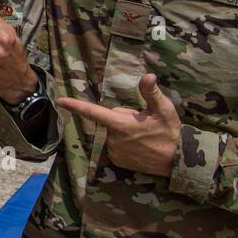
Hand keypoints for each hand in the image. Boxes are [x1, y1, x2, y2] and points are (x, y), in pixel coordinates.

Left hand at [55, 73, 179, 176]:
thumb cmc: (170, 132)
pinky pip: (116, 147)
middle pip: (111, 120)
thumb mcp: (164, 109)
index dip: (75, 106)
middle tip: (144, 124)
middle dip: (123, 119)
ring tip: (144, 136)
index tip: (60, 101)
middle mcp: (113, 139)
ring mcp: (114, 152)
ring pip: (114, 134)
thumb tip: (148, 75)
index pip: (93, 112)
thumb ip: (151, 92)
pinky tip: (140, 147)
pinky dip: (125, 144)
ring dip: (124, 132)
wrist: (176, 161)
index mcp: (120, 124)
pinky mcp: (118, 162)